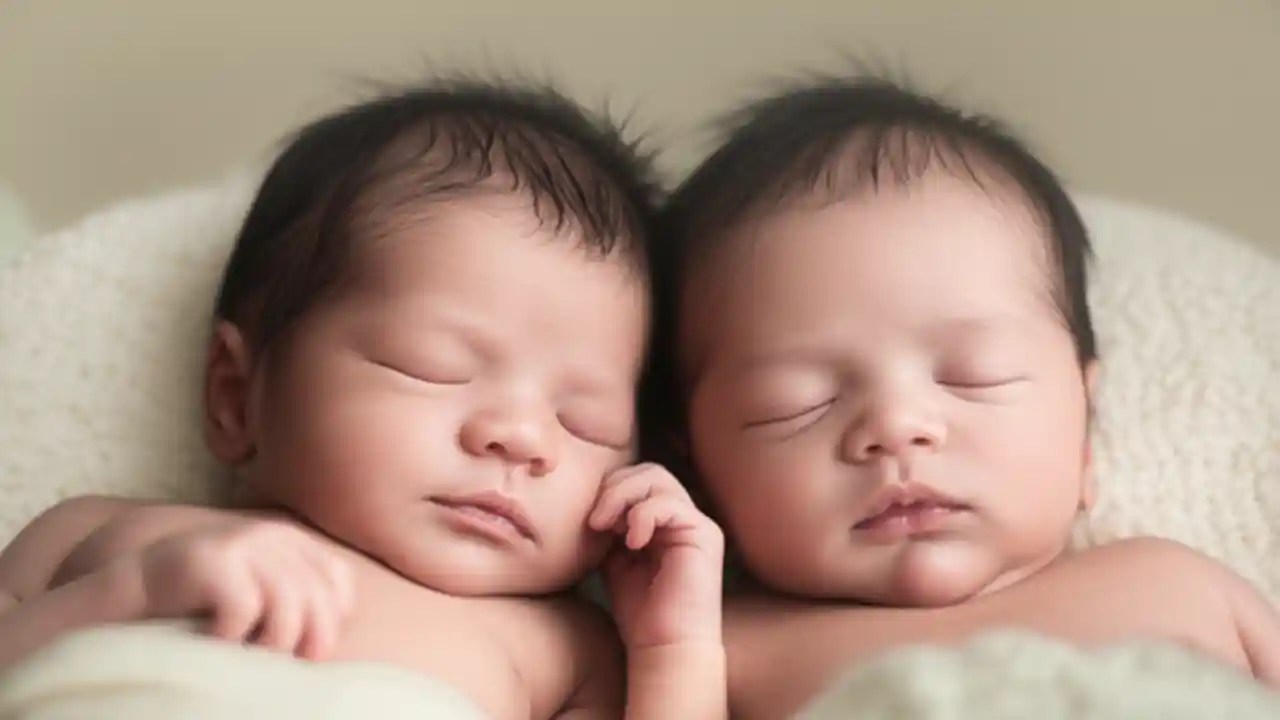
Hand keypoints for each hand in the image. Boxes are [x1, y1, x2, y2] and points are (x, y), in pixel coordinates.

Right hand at [120, 518, 354, 659]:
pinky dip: (234, 636)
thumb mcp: (260, 593)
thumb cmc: (204, 604)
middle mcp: (273, 535)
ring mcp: (244, 544)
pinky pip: (246, 609)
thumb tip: (328, 644)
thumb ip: (296, 601)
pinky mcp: (214, 560)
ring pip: (289, 606)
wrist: (134, 590)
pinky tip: (216, 641)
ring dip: (273, 644)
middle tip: (283, 665)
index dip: (329, 622)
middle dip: (308, 641)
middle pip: (319, 598)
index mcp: (292, 541)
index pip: (338, 582)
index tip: (305, 651)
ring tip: (249, 655)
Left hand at [588, 463, 723, 650]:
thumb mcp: (613, 561)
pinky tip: (632, 542)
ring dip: (622, 497)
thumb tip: (590, 505)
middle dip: (614, 488)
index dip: (608, 491)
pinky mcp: (704, 534)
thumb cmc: (640, 613)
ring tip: (606, 527)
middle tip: (595, 521)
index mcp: (662, 522)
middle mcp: (683, 517)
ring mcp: (696, 523)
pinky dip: (642, 516)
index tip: (588, 523)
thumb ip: (609, 529)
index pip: (636, 480)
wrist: (664, 647)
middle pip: (647, 471)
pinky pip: (669, 504)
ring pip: (657, 478)